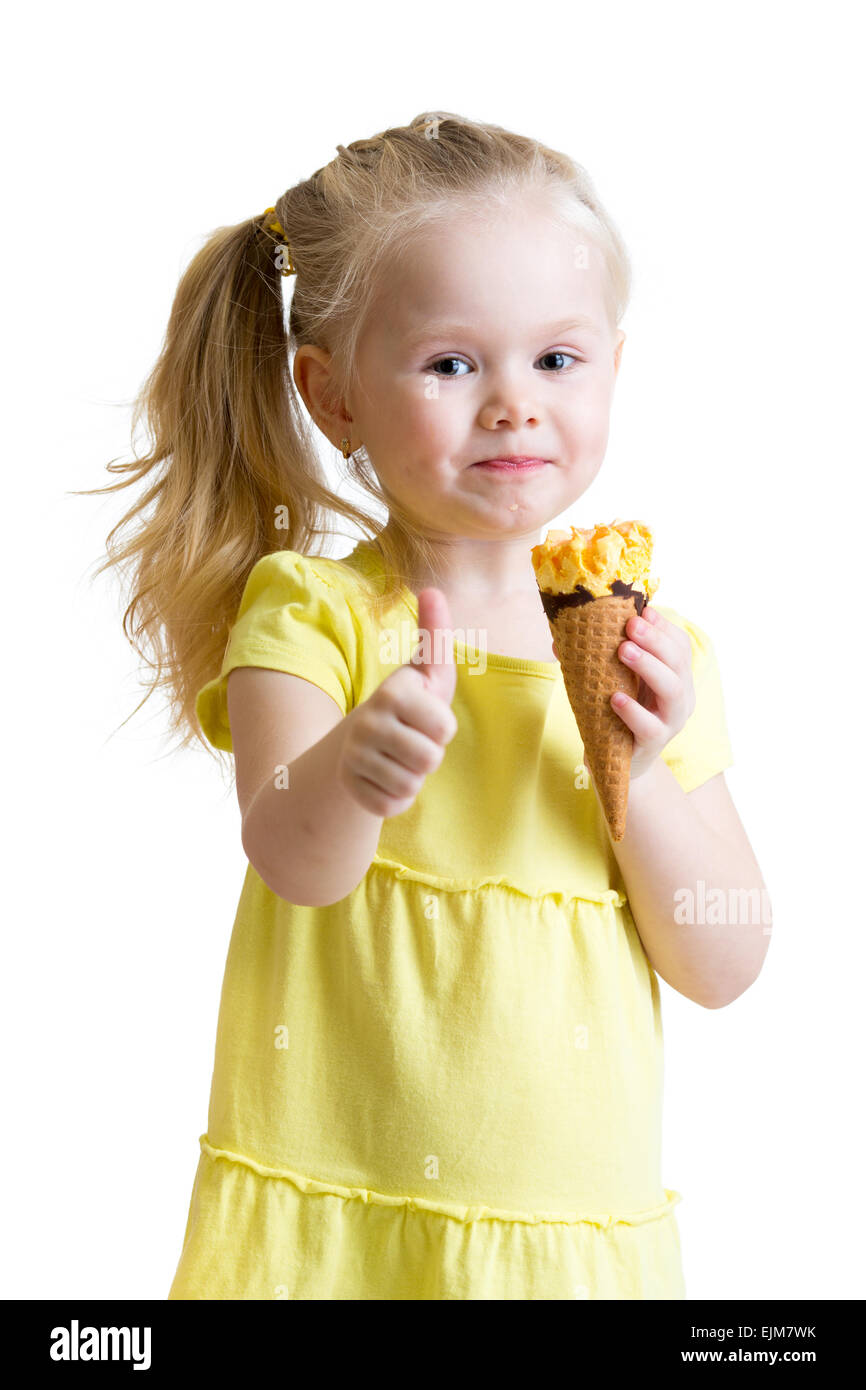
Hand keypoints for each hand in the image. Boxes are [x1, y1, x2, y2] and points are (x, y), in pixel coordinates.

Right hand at [338, 588, 457, 816]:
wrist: (357, 743)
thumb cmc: (405, 704)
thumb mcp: (423, 670)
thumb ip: (433, 633)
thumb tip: (432, 588)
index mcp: (392, 694)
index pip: (444, 728)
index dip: (441, 727)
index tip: (423, 716)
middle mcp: (368, 724)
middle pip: (430, 759)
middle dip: (429, 754)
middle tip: (410, 740)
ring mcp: (355, 759)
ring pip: (411, 785)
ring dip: (412, 775)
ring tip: (397, 758)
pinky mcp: (352, 790)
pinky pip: (393, 805)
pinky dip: (395, 797)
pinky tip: (384, 778)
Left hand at [610, 605, 695, 779]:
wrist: (617, 763)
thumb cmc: (616, 714)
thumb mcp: (613, 681)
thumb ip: (597, 659)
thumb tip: (560, 638)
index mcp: (675, 676)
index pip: (679, 645)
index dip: (664, 627)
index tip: (643, 610)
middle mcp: (680, 696)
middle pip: (679, 662)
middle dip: (656, 639)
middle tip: (631, 625)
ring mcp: (671, 721)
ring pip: (672, 690)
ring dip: (649, 665)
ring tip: (623, 650)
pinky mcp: (654, 744)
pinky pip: (649, 727)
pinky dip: (633, 711)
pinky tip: (615, 699)